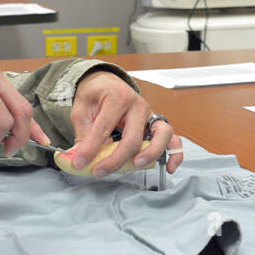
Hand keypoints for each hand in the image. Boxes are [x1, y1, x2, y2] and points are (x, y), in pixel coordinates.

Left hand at [63, 71, 183, 176]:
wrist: (107, 83)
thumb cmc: (96, 94)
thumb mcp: (81, 109)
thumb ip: (83, 134)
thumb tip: (80, 158)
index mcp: (118, 97)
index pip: (105, 128)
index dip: (91, 148)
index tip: (79, 162)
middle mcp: (138, 105)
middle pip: (133, 137)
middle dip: (116, 159)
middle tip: (99, 171)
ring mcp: (150, 115)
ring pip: (161, 135)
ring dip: (150, 153)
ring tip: (136, 165)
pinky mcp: (156, 125)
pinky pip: (173, 139)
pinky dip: (174, 153)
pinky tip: (169, 167)